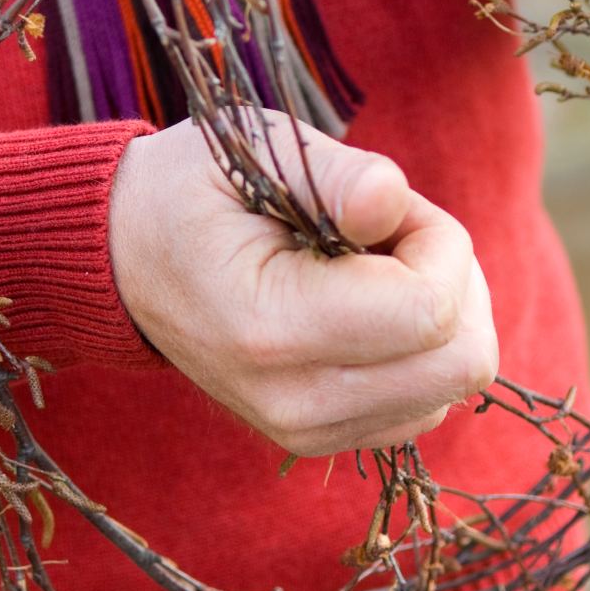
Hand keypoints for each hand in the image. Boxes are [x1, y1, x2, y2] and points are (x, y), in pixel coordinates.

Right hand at [108, 115, 497, 456]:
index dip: (439, 241)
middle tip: (390, 234)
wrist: (128, 258)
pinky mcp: (319, 438)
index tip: (387, 208)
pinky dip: (419, 350)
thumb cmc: (193, 192)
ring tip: (370, 269)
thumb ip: (336, 175)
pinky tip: (369, 307)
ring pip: (453, 388)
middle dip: (452, 279)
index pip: (430, 312)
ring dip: (438, 314)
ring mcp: (306, 430)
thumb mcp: (255, 152)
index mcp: (272, 328)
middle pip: (461, 364)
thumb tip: (393, 201)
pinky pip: (424, 405)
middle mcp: (295, 401)